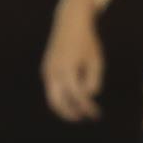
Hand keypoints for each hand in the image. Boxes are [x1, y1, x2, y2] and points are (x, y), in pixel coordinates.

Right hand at [42, 4, 103, 120]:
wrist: (69, 23)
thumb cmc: (87, 41)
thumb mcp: (96, 60)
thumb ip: (93, 80)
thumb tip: (88, 96)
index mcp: (67, 69)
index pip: (77, 96)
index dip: (87, 108)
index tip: (96, 114)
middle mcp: (53, 72)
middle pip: (57, 102)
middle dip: (69, 113)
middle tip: (82, 119)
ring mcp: (47, 71)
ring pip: (52, 97)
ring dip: (64, 107)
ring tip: (77, 112)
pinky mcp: (46, 69)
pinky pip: (52, 88)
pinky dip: (61, 96)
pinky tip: (72, 98)